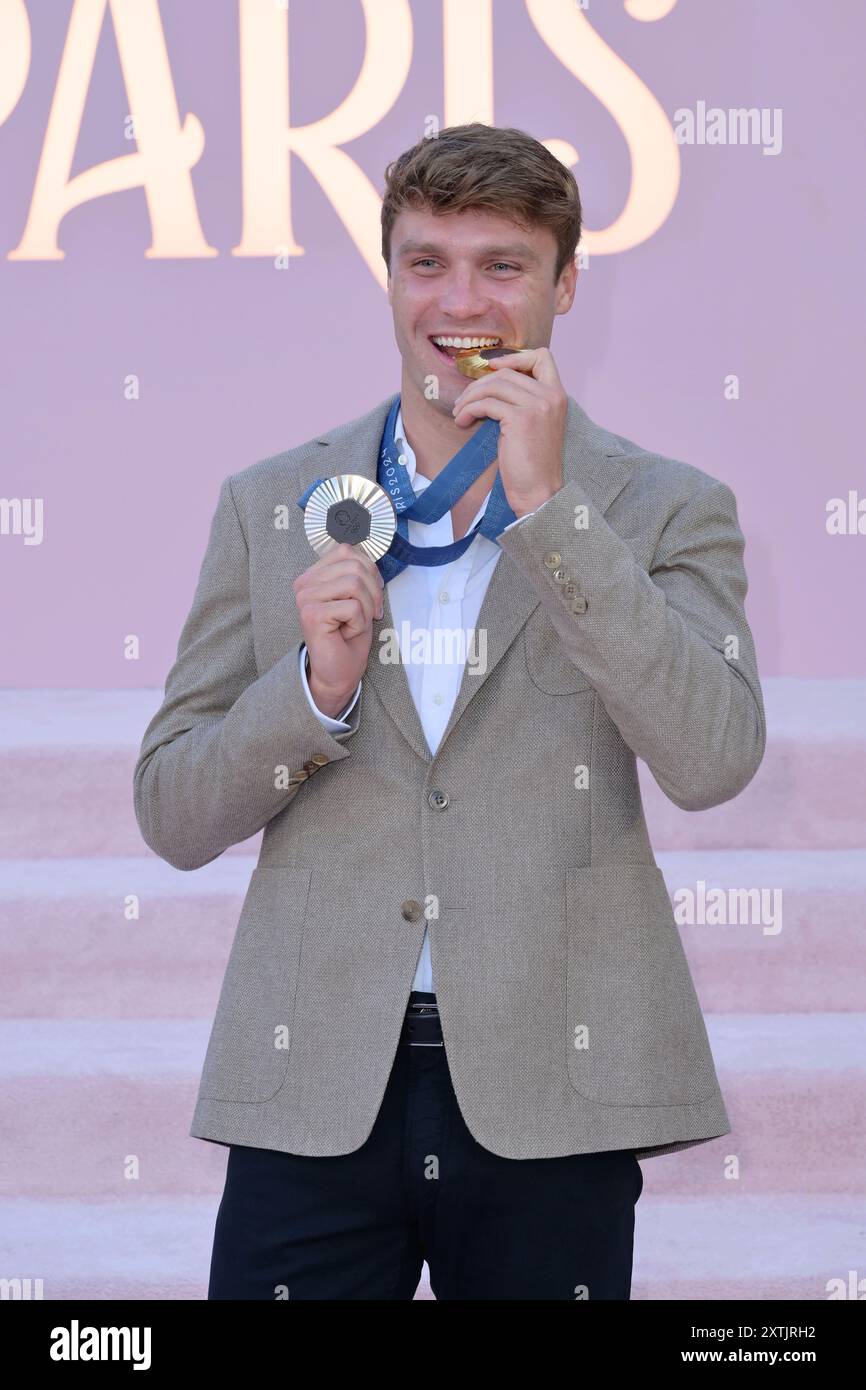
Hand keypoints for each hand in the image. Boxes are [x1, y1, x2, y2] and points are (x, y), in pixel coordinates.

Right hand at [292, 543, 383, 716]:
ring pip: (355, 584)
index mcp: (313, 574)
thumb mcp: (359, 596)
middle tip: (369, 615)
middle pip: (354, 566)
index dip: (369, 572)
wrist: (339, 671)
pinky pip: (353, 606)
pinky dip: (359, 622)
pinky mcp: (311, 614)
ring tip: (357, 623)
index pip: (347, 551)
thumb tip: (368, 553)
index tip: (372, 596)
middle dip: (373, 592)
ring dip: (367, 608)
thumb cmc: (349, 635)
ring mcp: (305, 598)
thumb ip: (358, 571)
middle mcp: (304, 583)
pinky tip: (346, 633)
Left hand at [451, 346, 566, 516]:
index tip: (491, 369)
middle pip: (507, 371)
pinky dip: (470, 410)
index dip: (514, 357)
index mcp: (557, 394)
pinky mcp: (520, 419)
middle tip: (463, 400)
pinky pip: (486, 404)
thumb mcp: (535, 424)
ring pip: (494, 385)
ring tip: (460, 412)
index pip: (542, 356)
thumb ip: (523, 401)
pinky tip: (463, 421)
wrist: (538, 491)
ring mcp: (537, 406)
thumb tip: (490, 384)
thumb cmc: (532, 463)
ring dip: (470, 397)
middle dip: (479, 383)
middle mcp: (550, 395)